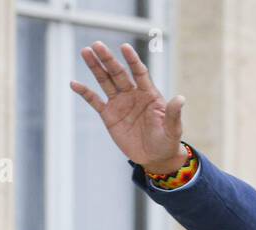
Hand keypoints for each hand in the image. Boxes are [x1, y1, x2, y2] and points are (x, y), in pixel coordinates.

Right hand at [69, 41, 185, 172]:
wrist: (155, 158)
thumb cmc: (167, 142)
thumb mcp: (172, 129)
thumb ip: (173, 114)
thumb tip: (181, 98)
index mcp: (149, 94)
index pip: (140, 73)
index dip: (132, 60)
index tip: (124, 47)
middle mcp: (133, 95)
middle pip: (119, 73)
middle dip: (108, 60)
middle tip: (97, 45)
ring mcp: (120, 103)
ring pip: (105, 81)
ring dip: (95, 67)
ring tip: (86, 52)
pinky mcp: (109, 115)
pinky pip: (94, 101)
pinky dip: (84, 92)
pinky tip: (74, 83)